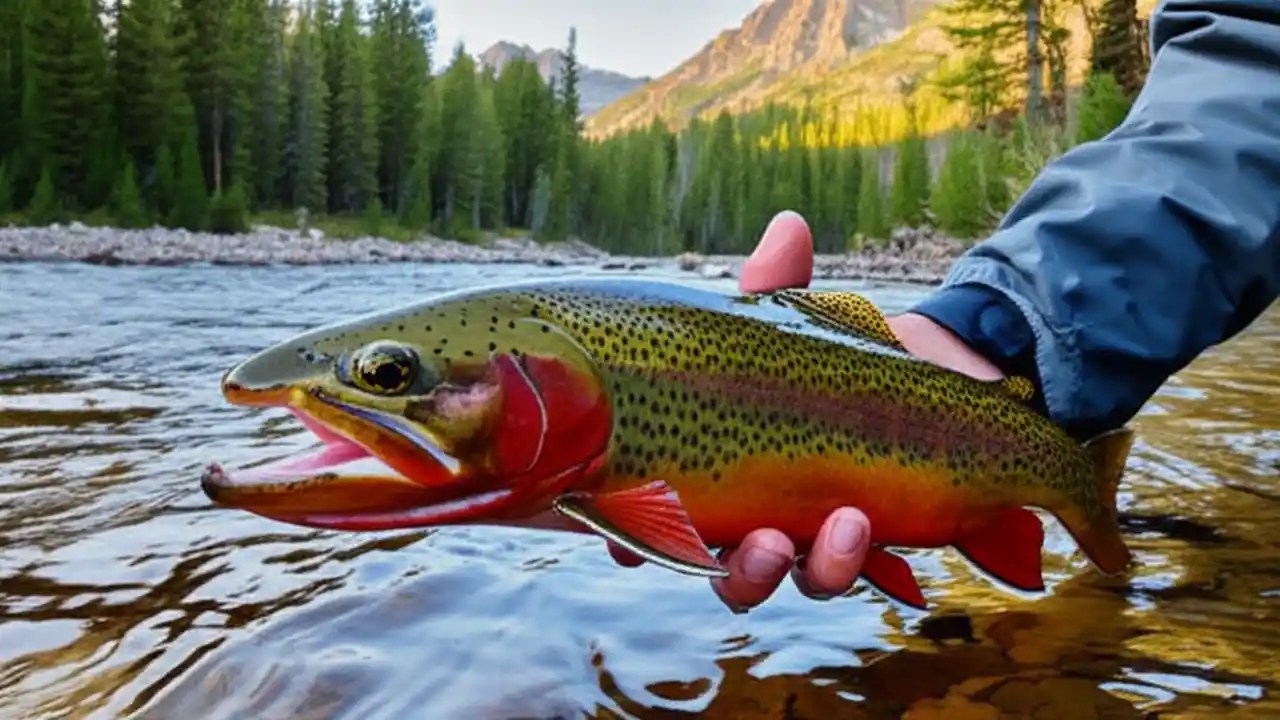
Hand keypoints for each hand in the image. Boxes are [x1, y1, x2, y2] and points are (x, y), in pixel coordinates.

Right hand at [608, 210, 1005, 611]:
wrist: (921, 382)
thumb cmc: (830, 357)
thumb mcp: (797, 321)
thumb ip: (778, 288)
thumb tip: (790, 227)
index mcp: (707, 473)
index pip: (655, 520)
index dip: (635, 540)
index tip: (629, 542)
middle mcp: (749, 518)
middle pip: (728, 571)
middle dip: (744, 570)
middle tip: (764, 544)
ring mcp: (808, 537)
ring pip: (793, 580)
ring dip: (813, 570)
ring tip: (844, 529)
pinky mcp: (867, 543)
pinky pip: (854, 574)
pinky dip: (860, 562)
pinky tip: (874, 531)